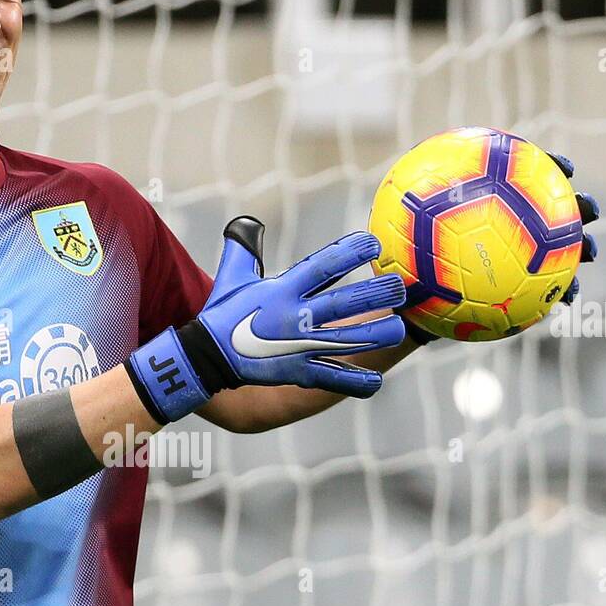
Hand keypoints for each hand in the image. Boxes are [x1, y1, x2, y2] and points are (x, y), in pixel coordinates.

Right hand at [127, 218, 405, 422]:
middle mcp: (294, 316)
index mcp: (282, 288)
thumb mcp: (233, 275)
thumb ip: (244, 245)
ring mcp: (297, 347)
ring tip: (398, 328)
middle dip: (375, 294)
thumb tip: (249, 222)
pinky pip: (331, 378)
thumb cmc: (221, 313)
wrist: (204, 357)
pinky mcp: (296, 374)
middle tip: (400, 288)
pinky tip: (376, 382)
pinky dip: (354, 382)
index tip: (373, 243)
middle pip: (344, 302)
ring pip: (346, 340)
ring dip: (376, 334)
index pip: (323, 264)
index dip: (350, 252)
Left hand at [404, 151, 599, 343]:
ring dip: (582, 249)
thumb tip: (400, 184)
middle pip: (555, 210)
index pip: (527, 176)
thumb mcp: (397, 234)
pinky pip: (548, 291)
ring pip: (562, 250)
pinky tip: (569, 299)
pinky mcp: (521, 291)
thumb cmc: (402, 261)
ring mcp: (521, 260)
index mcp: (492, 203)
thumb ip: (406, 209)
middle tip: (587, 208)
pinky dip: (562, 293)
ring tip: (590, 253)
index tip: (563, 167)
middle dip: (579, 206)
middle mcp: (512, 227)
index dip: (550, 166)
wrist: (409, 300)